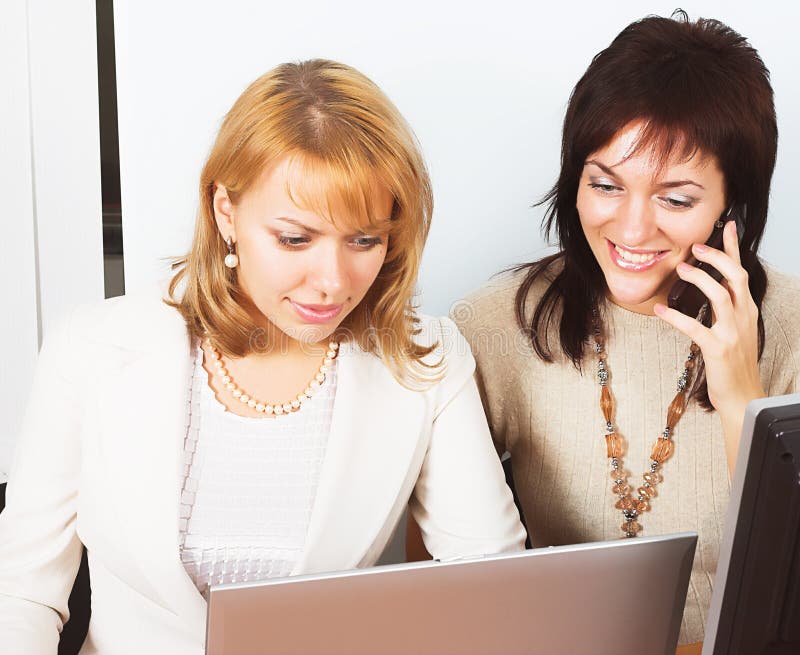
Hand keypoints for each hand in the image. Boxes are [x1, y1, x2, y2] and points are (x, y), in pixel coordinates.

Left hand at [654, 221, 764, 470]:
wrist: (743, 396)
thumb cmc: (735, 363)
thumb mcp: (736, 330)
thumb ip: (727, 310)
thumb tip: (713, 289)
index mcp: (747, 310)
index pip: (741, 272)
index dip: (733, 248)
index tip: (725, 226)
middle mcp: (743, 317)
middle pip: (735, 277)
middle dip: (716, 257)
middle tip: (696, 246)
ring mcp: (732, 333)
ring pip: (720, 296)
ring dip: (700, 279)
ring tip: (680, 269)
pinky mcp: (718, 349)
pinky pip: (695, 328)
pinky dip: (676, 317)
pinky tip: (660, 310)